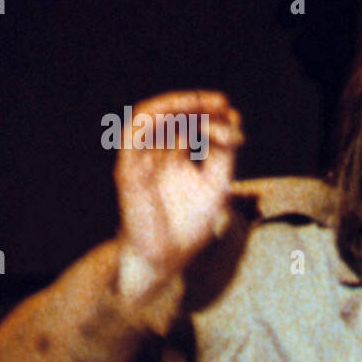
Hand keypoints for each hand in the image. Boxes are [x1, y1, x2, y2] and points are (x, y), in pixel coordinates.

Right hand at [114, 90, 242, 298]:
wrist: (163, 259)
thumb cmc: (188, 226)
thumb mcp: (217, 185)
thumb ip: (224, 156)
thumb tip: (233, 121)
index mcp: (175, 156)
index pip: (190, 122)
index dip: (210, 114)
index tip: (234, 116)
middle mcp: (155, 154)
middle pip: (170, 114)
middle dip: (195, 104)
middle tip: (221, 102)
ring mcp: (139, 160)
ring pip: (148, 117)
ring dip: (173, 106)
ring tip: (200, 103)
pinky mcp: (128, 172)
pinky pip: (132, 138)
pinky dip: (152, 122)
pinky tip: (174, 118)